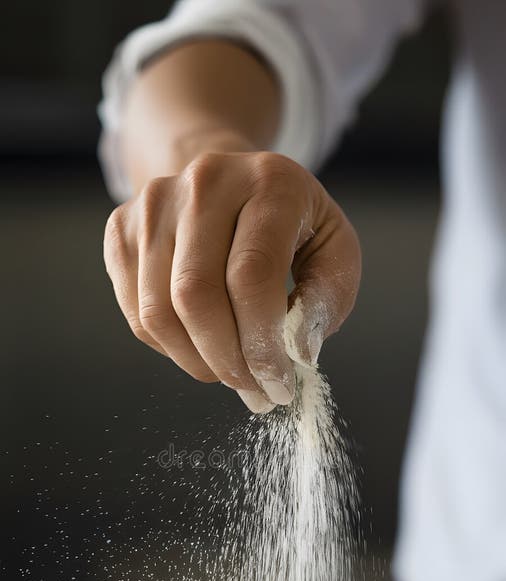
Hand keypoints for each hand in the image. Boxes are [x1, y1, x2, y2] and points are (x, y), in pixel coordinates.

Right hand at [103, 150, 360, 411]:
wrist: (234, 184)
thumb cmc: (293, 229)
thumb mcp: (334, 253)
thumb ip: (326, 300)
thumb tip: (298, 353)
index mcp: (270, 182)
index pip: (251, 276)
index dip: (261, 344)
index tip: (278, 385)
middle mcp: (205, 181)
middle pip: (195, 295)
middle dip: (226, 361)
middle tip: (253, 390)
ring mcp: (154, 203)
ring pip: (158, 311)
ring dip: (196, 362)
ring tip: (230, 373)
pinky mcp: (122, 229)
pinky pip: (137, 314)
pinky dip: (170, 348)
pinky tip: (201, 347)